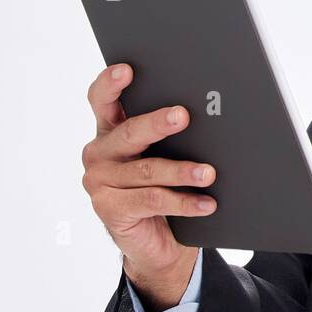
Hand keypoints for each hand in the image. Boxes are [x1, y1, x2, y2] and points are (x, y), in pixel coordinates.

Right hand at [80, 64, 211, 308]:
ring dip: (182, 170)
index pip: (102, 100)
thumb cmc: (166, 187)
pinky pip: (153, 201)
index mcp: (110, 131)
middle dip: (158, 123)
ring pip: (146, 170)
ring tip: (210, 172)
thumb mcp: (167, 156)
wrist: (158, 241)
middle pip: (129, 132)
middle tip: (183, 115)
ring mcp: (100, 182)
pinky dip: (184, 201)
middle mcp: (100, 153)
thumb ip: (173, 134)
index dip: (111, 84)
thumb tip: (210, 113)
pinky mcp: (110, 209)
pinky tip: (207, 203)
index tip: (127, 69)